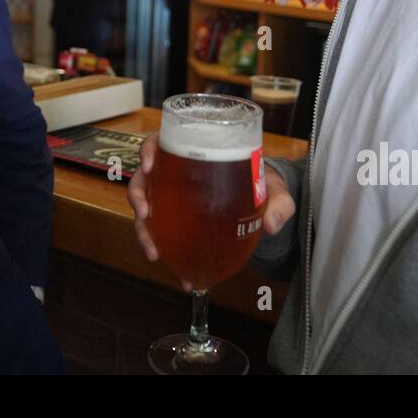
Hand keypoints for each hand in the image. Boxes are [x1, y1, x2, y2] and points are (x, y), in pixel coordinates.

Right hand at [128, 132, 296, 283]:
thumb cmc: (264, 185)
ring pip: (146, 209)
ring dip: (144, 231)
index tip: (149, 164)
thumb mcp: (275, 189)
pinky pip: (162, 234)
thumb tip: (271, 224)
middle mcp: (177, 173)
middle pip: (145, 177)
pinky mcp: (176, 221)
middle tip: (144, 214)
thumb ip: (279, 203)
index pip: (163, 141)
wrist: (264, 206)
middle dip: (138, 196)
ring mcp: (173, 197)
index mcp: (197, 151)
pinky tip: (182, 275)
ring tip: (154, 253)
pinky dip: (169, 255)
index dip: (149, 149)